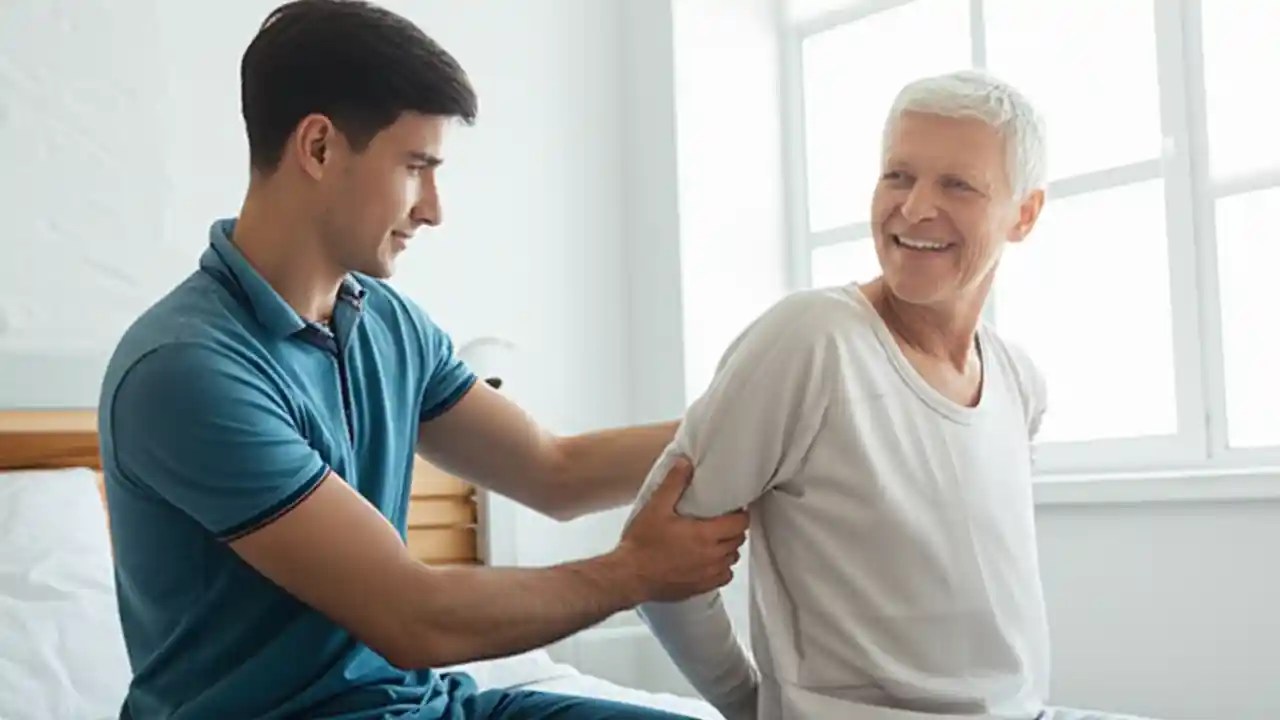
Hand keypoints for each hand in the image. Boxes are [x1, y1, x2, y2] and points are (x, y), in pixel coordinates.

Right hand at [616, 457, 748, 602]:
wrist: (629, 576)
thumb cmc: (642, 544)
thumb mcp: (655, 508)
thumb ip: (673, 483)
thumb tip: (685, 463)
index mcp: (705, 535)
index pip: (740, 523)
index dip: (740, 514)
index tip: (731, 509)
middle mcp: (712, 556)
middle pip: (738, 540)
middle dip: (734, 529)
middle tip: (722, 521)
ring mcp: (708, 574)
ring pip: (732, 558)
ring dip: (728, 548)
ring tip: (715, 539)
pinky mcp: (701, 587)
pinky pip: (723, 576)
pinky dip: (721, 567)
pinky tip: (709, 561)